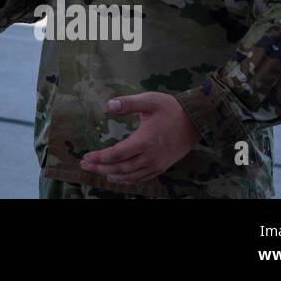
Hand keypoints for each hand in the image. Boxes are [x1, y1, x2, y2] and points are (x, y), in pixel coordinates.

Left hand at [79, 92, 200, 184]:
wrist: (195, 121)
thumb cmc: (171, 108)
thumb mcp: (149, 100)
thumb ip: (129, 103)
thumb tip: (109, 105)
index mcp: (145, 141)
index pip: (117, 154)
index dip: (100, 157)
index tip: (86, 156)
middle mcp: (150, 157)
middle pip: (120, 168)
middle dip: (100, 168)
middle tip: (85, 165)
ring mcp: (157, 164)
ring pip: (130, 176)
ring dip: (111, 175)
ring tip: (96, 171)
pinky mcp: (162, 167)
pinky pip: (141, 178)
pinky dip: (127, 180)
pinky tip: (116, 177)